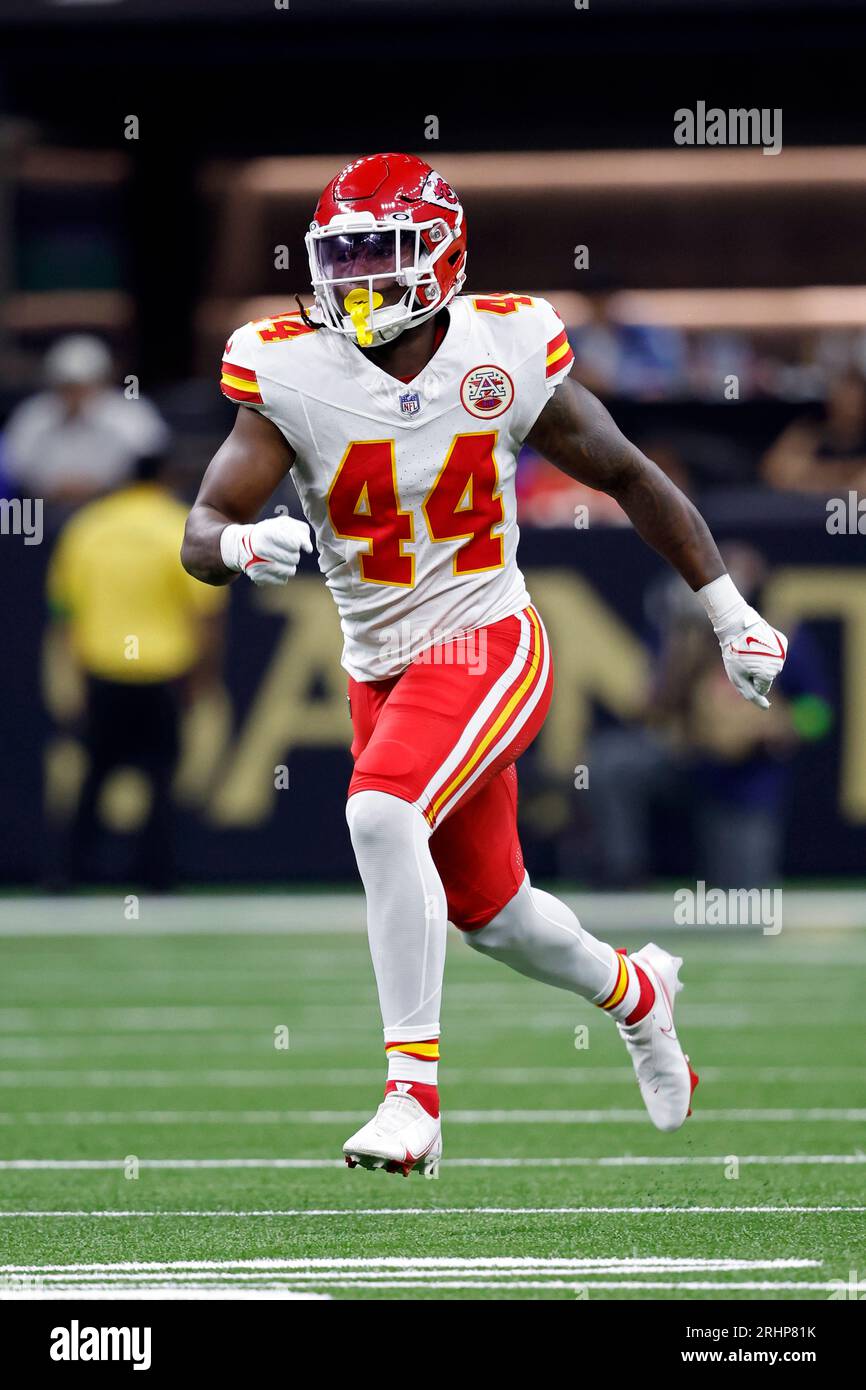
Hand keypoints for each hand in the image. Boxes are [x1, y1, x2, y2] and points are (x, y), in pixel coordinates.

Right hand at [220, 515, 311, 586]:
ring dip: (288, 565)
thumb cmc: (269, 532)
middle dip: (293, 554)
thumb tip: (308, 549)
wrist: (243, 545)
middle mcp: (260, 549)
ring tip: (278, 558)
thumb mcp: (285, 524)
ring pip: (291, 571)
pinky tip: (272, 566)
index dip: (297, 543)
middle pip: (295, 558)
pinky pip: (283, 580)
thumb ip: (301, 532)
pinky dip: (281, 574)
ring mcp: (258, 564)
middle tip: (282, 550)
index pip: (295, 544)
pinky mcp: (258, 578)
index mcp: (267, 533)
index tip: (291, 541)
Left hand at [698, 573, 787, 709]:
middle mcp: (780, 664)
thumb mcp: (738, 678)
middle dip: (756, 672)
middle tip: (744, 658)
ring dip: (761, 661)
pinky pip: (775, 653)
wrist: (737, 624)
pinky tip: (758, 642)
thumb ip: (752, 695)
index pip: (762, 688)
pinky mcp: (782, 641)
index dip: (749, 680)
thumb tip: (766, 707)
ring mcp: (783, 652)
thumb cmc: (734, 653)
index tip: (741, 668)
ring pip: (771, 665)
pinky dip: (766, 651)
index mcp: (769, 674)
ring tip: (750, 649)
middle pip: (768, 677)